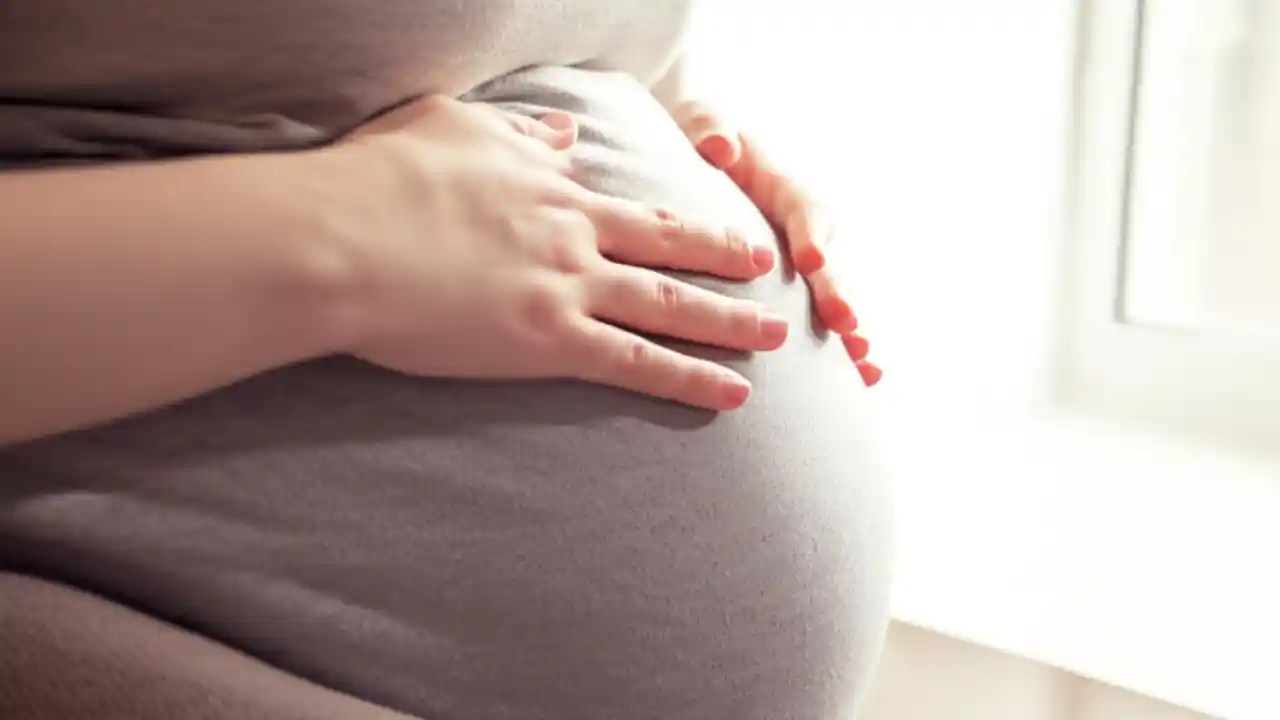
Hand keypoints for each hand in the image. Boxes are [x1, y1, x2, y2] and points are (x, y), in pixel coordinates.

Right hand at [334, 95, 784, 410]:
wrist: (339, 238)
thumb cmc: (377, 178)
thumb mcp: (451, 125)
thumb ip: (517, 131)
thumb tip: (563, 129)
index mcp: (548, 186)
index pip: (629, 205)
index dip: (678, 219)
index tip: (709, 227)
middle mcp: (574, 233)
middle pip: (669, 248)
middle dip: (724, 260)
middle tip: (767, 271)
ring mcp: (568, 286)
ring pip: (670, 306)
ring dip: (728, 322)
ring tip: (773, 336)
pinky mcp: (550, 341)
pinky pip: (638, 364)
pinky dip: (690, 380)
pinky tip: (731, 394)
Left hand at [671, 101, 881, 386]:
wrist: (697, 159)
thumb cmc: (698, 138)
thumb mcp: (698, 118)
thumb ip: (708, 126)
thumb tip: (720, 146)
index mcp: (781, 188)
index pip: (803, 209)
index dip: (811, 233)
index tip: (810, 258)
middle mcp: (802, 231)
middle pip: (826, 265)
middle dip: (838, 296)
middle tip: (849, 327)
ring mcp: (802, 264)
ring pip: (833, 299)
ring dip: (850, 334)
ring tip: (866, 367)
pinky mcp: (793, 291)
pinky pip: (820, 322)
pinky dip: (840, 351)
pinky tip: (864, 383)